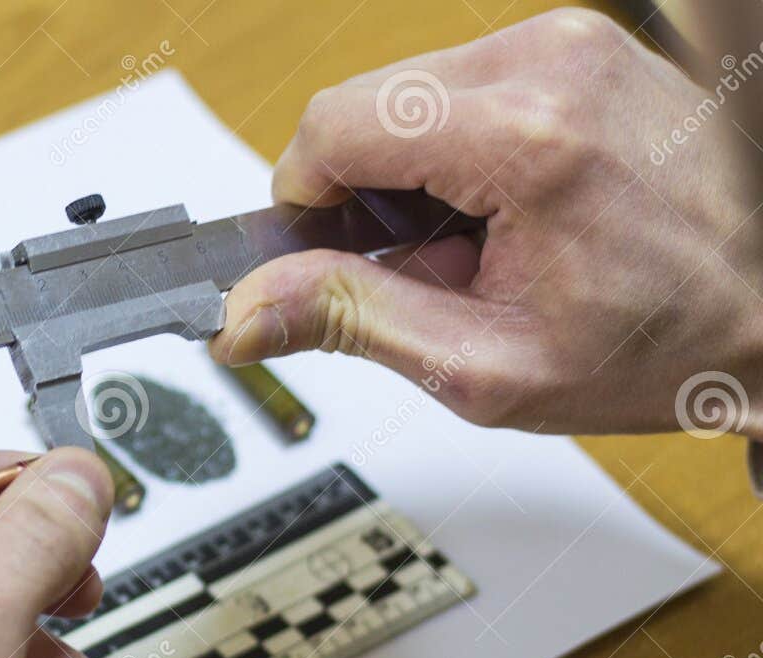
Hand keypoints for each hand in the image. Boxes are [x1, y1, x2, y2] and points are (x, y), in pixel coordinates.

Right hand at [211, 7, 762, 437]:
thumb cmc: (661, 344)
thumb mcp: (484, 365)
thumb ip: (350, 322)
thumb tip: (245, 311)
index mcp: (526, 138)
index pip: (333, 126)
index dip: (299, 200)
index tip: (315, 255)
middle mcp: (550, 62)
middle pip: (365, 103)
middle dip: (360, 194)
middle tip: (419, 269)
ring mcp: (572, 44)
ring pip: (406, 92)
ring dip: (409, 176)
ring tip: (476, 246)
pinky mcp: (581, 46)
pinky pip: (462, 84)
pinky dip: (455, 152)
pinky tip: (503, 212)